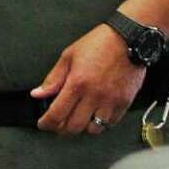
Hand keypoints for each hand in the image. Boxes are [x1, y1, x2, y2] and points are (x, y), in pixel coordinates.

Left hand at [31, 25, 146, 137]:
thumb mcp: (69, 56)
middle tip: (58, 124)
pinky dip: (101, 124)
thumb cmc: (99, 44)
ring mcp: (111, 101)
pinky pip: (111, 123)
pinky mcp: (125, 102)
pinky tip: (95, 115)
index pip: (57, 114)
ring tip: (78, 119)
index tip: (43, 124)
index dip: (46, 124)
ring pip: (94, 129)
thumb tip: (38, 94)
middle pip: (74, 127)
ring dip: (83, 128)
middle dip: (62, 129)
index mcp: (77, 84)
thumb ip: (53, 78)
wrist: (131, 39)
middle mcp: (94, 95)